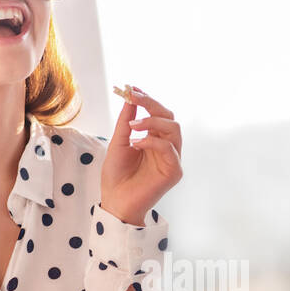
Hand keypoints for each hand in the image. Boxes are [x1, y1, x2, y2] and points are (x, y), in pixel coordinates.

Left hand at [101, 86, 182, 224]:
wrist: (115, 201)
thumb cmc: (116, 176)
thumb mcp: (118, 143)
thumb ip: (125, 121)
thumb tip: (130, 98)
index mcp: (155, 140)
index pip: (159, 114)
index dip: (148, 100)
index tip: (132, 89)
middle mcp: (167, 148)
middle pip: (169, 117)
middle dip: (152, 105)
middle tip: (134, 98)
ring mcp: (172, 159)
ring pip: (173, 129)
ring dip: (152, 122)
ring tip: (133, 126)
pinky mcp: (174, 172)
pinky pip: (169, 149)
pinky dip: (152, 141)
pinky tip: (136, 143)